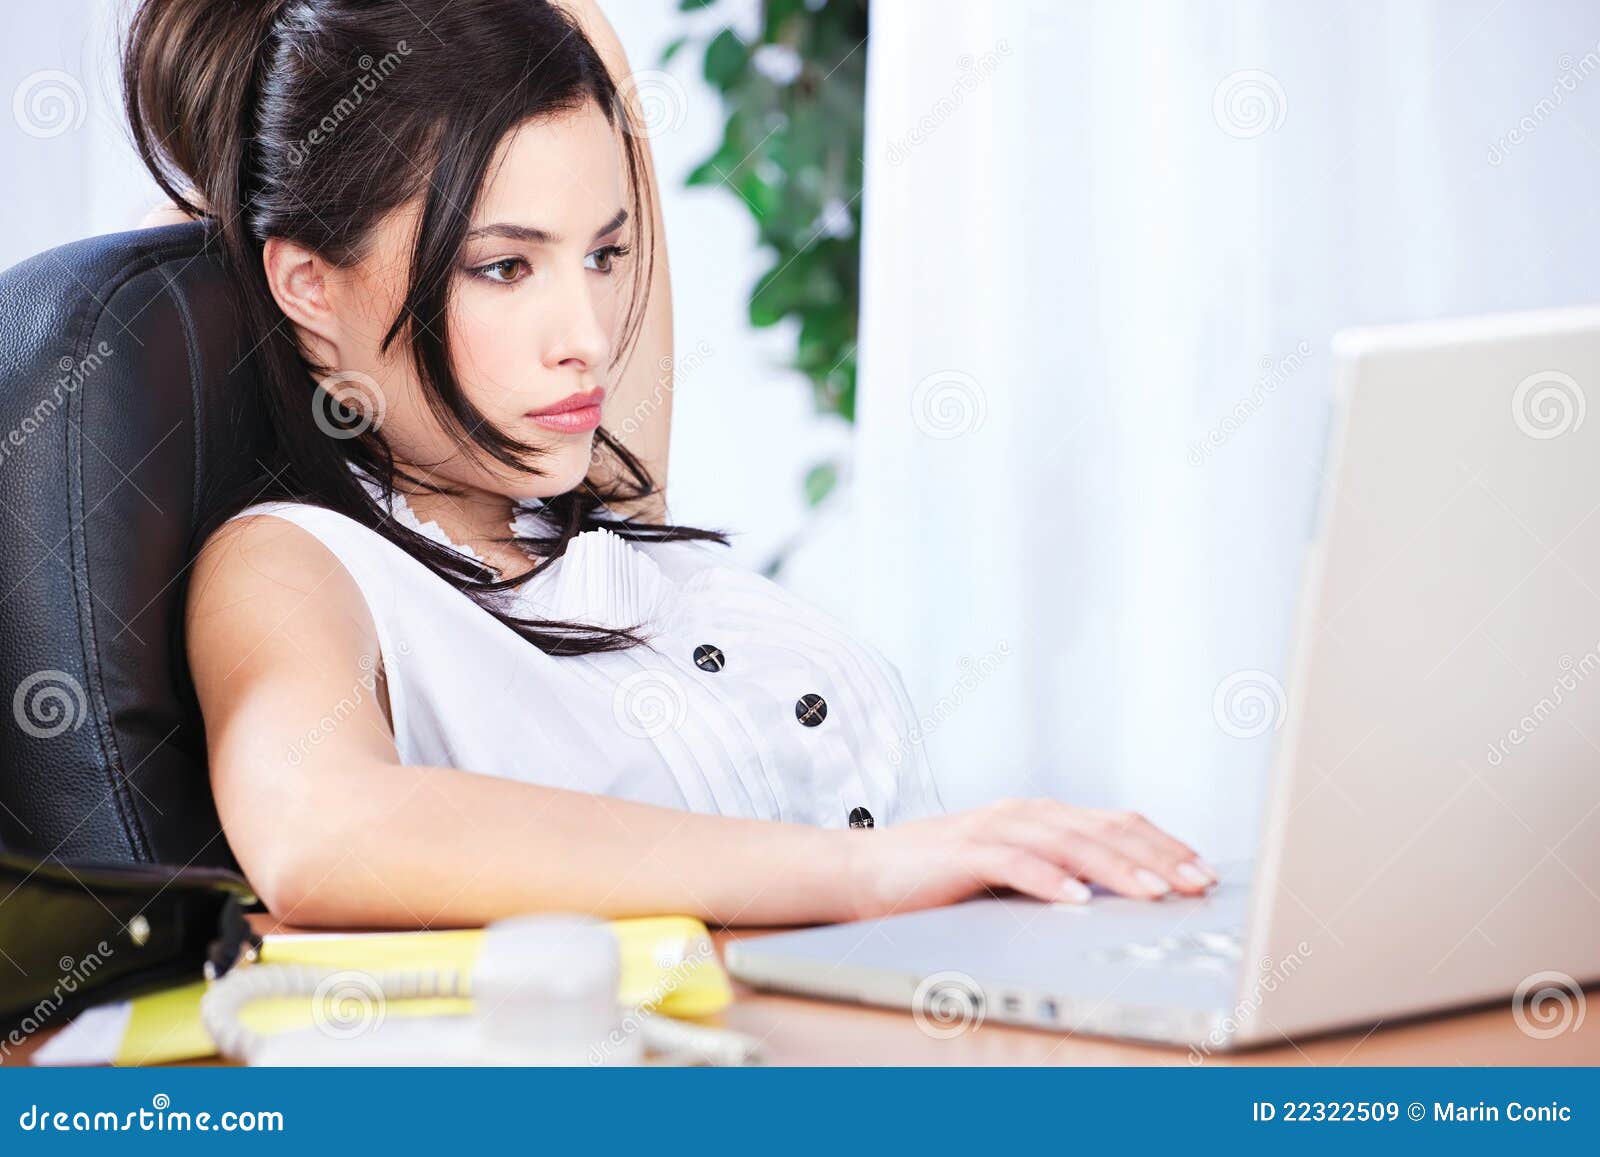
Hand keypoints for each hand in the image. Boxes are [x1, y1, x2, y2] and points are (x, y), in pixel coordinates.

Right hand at [842, 798, 1217, 920]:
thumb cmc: (936, 876)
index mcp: (1040, 817)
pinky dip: (1049, 879)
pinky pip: (1013, 863)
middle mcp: (1023, 814)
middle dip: (1158, 856)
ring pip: (1068, 842)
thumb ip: (1057, 875)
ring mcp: (992, 828)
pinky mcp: (962, 851)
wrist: (862, 870)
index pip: (1116, 824)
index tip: (1203, 872)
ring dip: (1116, 868)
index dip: (1164, 845)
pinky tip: (1077, 899)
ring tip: (1154, 893)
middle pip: (1104, 829)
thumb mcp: (1011, 874)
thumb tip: (1119, 898)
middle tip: (1197, 882)